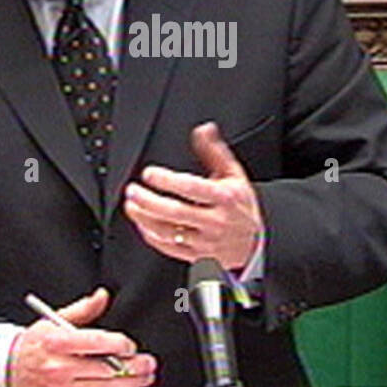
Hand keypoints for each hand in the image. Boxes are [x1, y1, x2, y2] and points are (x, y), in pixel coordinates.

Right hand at [7, 288, 156, 386]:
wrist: (8, 369)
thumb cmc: (33, 345)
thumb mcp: (54, 320)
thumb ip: (83, 309)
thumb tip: (102, 296)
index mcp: (57, 343)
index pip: (96, 344)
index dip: (119, 345)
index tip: (131, 345)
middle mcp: (59, 368)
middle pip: (105, 370)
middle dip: (133, 368)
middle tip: (148, 363)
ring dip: (130, 384)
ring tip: (144, 377)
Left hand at [123, 122, 263, 269]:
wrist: (255, 243)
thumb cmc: (240, 205)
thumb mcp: (234, 175)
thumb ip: (215, 152)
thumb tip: (204, 130)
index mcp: (224, 199)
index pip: (192, 188)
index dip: (168, 181)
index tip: (150, 173)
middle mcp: (214, 222)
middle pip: (176, 212)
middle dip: (149, 201)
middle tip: (133, 190)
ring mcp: (205, 242)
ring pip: (169, 233)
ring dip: (145, 219)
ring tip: (131, 206)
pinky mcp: (197, 257)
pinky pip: (170, 249)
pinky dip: (153, 237)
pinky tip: (143, 225)